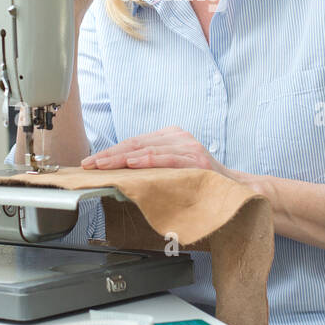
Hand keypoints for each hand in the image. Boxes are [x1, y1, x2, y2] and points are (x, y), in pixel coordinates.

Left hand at [81, 125, 238, 176]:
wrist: (235, 189)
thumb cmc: (201, 181)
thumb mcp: (173, 168)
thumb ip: (153, 164)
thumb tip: (120, 170)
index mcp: (171, 136)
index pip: (135, 141)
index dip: (111, 151)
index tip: (93, 161)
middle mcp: (179, 137)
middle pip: (136, 143)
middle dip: (109, 155)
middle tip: (90, 164)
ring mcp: (188, 146)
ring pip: (147, 149)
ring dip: (121, 158)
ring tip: (102, 164)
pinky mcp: (195, 159)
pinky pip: (165, 158)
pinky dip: (146, 160)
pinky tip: (130, 163)